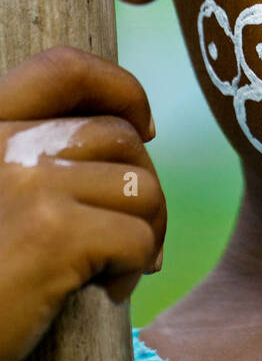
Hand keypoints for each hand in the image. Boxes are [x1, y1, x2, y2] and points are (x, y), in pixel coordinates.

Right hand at [0, 46, 164, 360]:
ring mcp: (28, 185)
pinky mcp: (53, 236)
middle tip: (134, 235)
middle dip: (144, 185)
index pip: (65, 67)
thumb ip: (30, 161)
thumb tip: (131, 133)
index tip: (145, 126)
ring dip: (148, 230)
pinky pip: (138, 237)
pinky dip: (135, 268)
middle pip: (119, 136)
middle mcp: (2, 144)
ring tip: (118, 266)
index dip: (121, 88)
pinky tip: (104, 293)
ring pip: (140, 187)